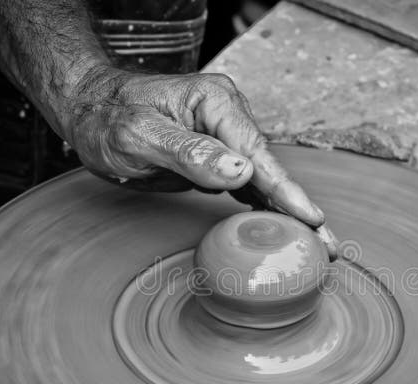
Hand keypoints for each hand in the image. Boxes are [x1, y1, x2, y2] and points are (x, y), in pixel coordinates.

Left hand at [62, 67, 337, 257]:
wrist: (89, 109)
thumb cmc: (106, 118)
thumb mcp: (138, 135)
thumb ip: (189, 152)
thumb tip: (242, 171)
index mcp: (216, 103)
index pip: (258, 153)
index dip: (286, 190)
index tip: (312, 218)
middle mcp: (228, 117)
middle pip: (271, 169)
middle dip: (300, 209)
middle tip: (328, 246)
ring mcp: (226, 136)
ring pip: (265, 180)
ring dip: (289, 214)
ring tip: (317, 246)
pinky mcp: (218, 156)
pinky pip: (249, 185)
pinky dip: (267, 209)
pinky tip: (283, 231)